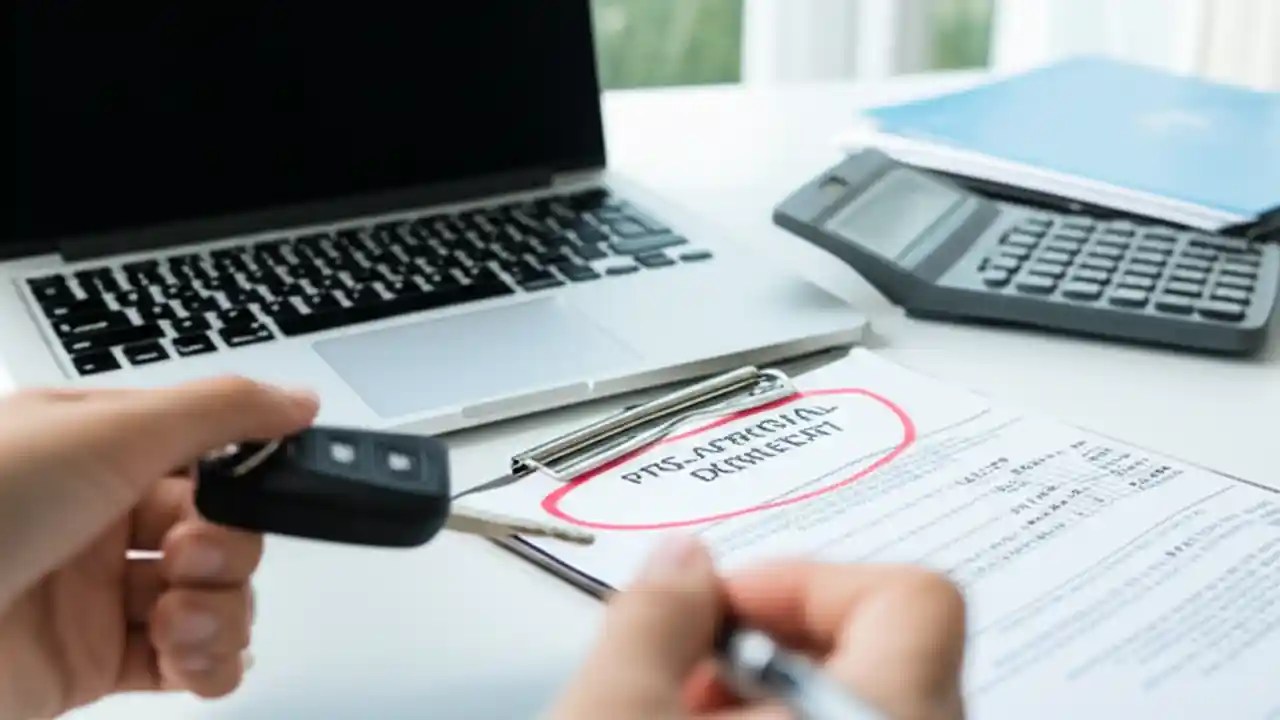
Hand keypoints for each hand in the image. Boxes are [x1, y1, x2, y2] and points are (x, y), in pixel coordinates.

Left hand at [0, 378, 317, 718]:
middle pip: (221, 535)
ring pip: (211, 601)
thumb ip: (216, 413)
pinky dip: (211, 666)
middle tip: (184, 563)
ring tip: (180, 623)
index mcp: (98, 449)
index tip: (255, 496)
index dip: (241, 483)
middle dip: (228, 555)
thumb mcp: (102, 433)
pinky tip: (196, 661)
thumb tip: (297, 402)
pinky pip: (186, 665)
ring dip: (222, 615)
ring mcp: (95, 597)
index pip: (208, 462)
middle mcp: (98, 520)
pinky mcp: (90, 668)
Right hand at [549, 536, 966, 719]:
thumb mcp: (612, 712)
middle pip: (887, 646)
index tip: (721, 606)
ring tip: (683, 719)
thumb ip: (654, 612)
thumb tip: (682, 561)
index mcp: (885, 716)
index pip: (912, 595)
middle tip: (687, 670)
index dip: (803, 581)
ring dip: (772, 692)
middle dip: (770, 638)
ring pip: (865, 702)